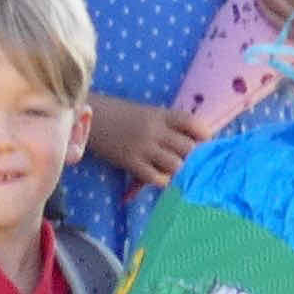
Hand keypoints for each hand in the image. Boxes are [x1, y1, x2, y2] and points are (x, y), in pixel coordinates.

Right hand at [81, 95, 200, 187]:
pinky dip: (163, 181)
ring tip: (176, 172)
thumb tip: (190, 141)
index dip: (204, 135)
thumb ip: (167, 124)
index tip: (204, 142)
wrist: (89, 119)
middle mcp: (155, 131)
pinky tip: (162, 178)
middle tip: (192, 162)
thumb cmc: (119, 115)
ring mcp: (143, 147)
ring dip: (179, 170)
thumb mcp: (147, 113)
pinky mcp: (130, 162)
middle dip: (194, 157)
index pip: (194, 124)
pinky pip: (155, 177)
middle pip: (189, 148)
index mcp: (161, 115)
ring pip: (175, 164)